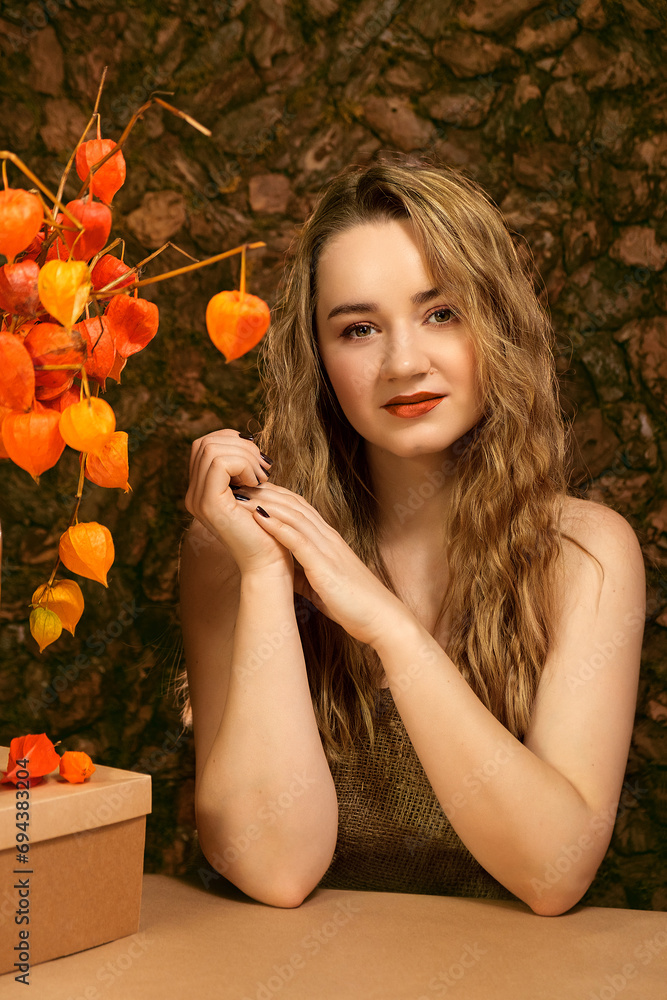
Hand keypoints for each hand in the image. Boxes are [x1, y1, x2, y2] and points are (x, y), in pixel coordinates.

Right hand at [184, 428, 292, 576]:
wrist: (270, 562)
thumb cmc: (268, 529)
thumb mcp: (253, 490)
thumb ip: (241, 468)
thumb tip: (243, 439)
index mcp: (201, 490)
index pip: (205, 444)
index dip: (233, 441)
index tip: (258, 460)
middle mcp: (193, 495)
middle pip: (206, 442)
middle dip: (241, 446)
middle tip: (264, 468)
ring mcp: (198, 500)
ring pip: (211, 448)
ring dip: (245, 455)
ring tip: (262, 478)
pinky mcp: (209, 504)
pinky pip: (219, 463)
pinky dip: (243, 464)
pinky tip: (258, 484)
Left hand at [242, 482, 402, 646]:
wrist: (381, 619)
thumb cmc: (354, 604)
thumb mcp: (323, 584)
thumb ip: (304, 573)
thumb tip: (284, 572)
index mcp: (328, 540)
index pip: (299, 507)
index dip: (275, 495)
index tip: (250, 489)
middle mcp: (328, 538)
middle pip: (294, 504)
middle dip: (265, 491)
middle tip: (238, 481)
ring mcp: (327, 549)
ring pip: (294, 516)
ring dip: (265, 502)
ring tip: (240, 494)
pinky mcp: (324, 565)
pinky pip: (298, 540)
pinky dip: (276, 526)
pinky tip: (257, 516)